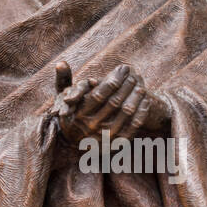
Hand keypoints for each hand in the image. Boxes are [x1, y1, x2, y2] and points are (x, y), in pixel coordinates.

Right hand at [54, 61, 169, 146]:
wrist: (75, 145)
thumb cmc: (71, 115)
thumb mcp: (62, 98)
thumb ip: (63, 79)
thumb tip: (61, 62)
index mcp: (79, 114)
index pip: (100, 94)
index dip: (114, 79)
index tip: (123, 68)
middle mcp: (92, 126)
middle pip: (115, 102)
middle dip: (127, 85)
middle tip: (134, 74)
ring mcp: (105, 136)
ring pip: (126, 113)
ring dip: (136, 97)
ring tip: (141, 86)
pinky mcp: (117, 144)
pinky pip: (134, 126)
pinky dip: (141, 112)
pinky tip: (144, 101)